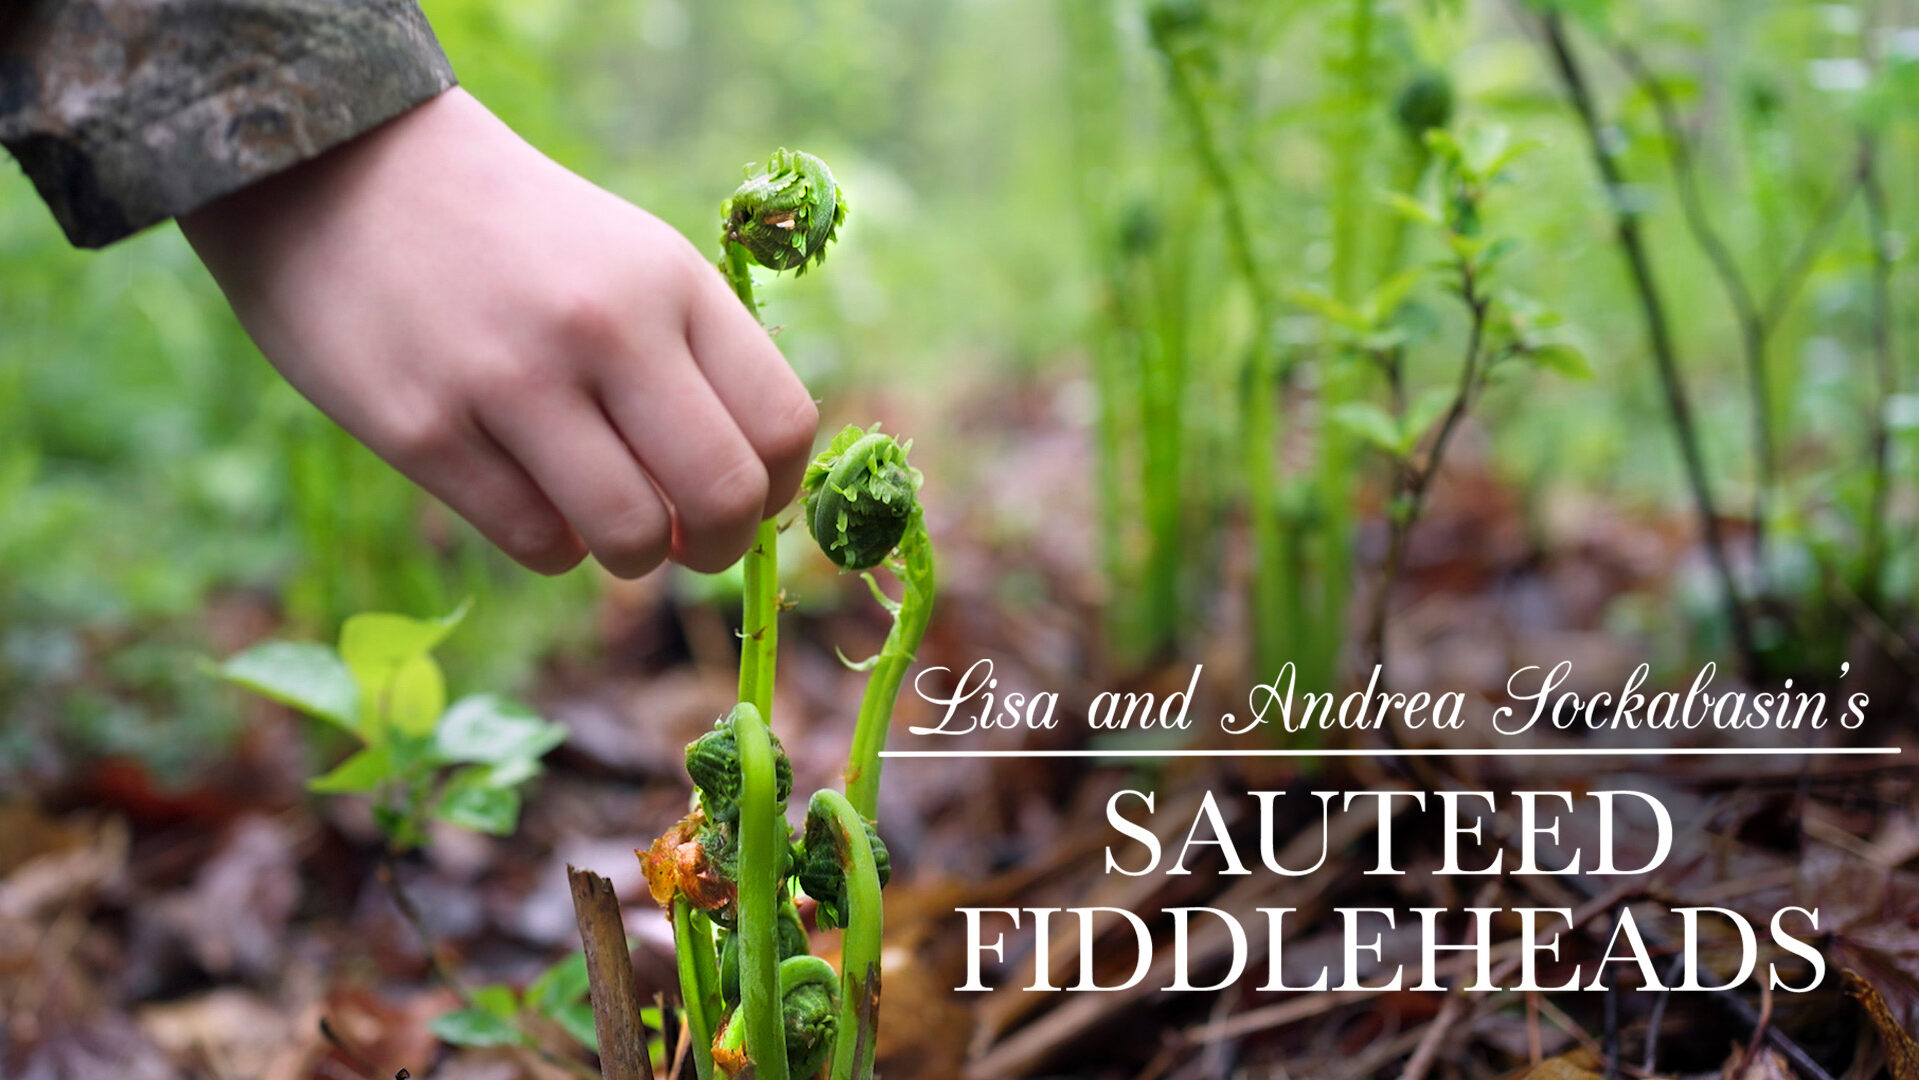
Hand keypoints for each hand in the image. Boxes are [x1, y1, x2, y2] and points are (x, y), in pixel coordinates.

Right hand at [180, 88, 817, 576]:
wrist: (340, 164)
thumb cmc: (512, 235)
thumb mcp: (629, 258)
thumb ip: (694, 357)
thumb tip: (752, 494)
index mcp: (670, 280)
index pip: (782, 424)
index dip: (776, 490)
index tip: (748, 502)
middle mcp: (604, 326)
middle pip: (723, 495)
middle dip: (718, 547)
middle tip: (688, 546)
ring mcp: (511, 379)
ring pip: (630, 536)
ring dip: (631, 556)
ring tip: (608, 528)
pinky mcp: (423, 429)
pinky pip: (536, 543)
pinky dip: (552, 545)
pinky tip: (530, 501)